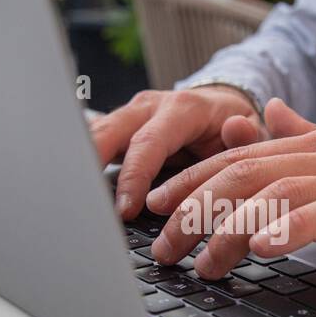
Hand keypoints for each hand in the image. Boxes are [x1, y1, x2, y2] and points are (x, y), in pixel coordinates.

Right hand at [90, 86, 260, 218]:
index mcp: (183, 108)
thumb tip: (237, 127)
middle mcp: (150, 107)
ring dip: (79, 163)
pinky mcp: (119, 129)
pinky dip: (83, 165)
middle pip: (109, 131)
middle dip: (89, 164)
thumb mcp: (249, 132)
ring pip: (95, 134)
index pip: (149, 142)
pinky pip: (95, 144)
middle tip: (80, 201)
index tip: (126, 210)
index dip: (134, 176)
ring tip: (67, 198)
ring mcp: (130, 116)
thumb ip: (245, 134)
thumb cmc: (234, 128)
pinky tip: (73, 191)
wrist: (222, 109)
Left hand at [145, 99, 315, 279]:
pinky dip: (292, 227)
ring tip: (202, 261)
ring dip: (230, 228)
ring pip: (276, 193)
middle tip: (164, 247)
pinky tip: (264, 246)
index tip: (154, 209)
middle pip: (245, 173)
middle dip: (195, 209)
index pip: (239, 157)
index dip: (191, 181)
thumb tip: (260, 115)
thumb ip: (303, 140)